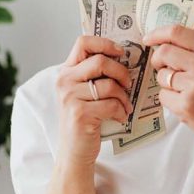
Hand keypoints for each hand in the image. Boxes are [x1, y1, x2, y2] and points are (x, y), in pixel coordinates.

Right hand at [54, 36, 133, 167]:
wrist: (74, 151)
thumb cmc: (84, 120)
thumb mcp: (84, 93)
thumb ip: (94, 75)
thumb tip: (123, 58)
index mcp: (66, 71)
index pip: (83, 42)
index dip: (105, 43)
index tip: (120, 53)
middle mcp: (64, 81)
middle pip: (101, 61)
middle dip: (121, 72)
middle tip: (128, 84)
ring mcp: (70, 97)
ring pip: (109, 85)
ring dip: (124, 97)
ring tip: (125, 106)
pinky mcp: (80, 114)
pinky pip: (112, 105)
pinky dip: (122, 111)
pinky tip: (120, 117)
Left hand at [142, 25, 193, 151]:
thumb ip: (193, 52)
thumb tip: (160, 42)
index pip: (177, 32)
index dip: (157, 33)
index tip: (147, 39)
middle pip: (164, 52)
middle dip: (157, 60)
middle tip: (163, 69)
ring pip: (162, 75)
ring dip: (166, 84)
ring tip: (184, 92)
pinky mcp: (187, 104)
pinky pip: (163, 96)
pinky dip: (169, 100)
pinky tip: (186, 104)